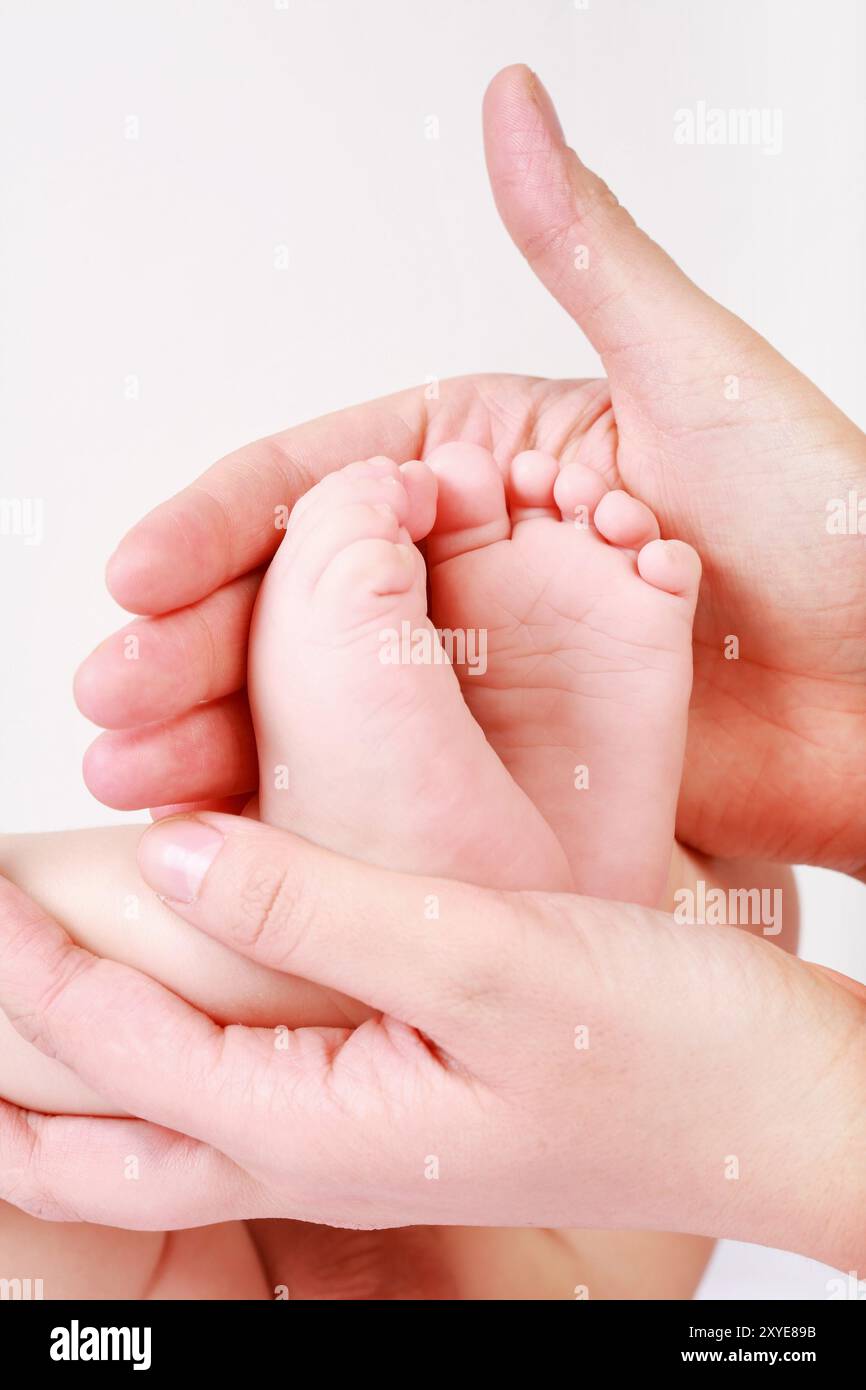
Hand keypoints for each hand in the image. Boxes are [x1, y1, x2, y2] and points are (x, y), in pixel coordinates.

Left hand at [0, 814, 861, 1268]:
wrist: (777, 1105)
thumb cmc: (662, 1045)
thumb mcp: (481, 957)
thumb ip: (315, 906)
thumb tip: (172, 858)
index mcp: (321, 1123)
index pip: (119, 1051)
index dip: (31, 969)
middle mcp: (323, 1148)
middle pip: (114, 1143)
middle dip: (14, 1082)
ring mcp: (361, 1137)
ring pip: (166, 1134)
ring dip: (75, 1088)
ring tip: (12, 1043)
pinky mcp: (400, 1102)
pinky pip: (236, 1103)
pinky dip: (163, 1072)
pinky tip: (171, 1023)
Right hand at [75, 66, 865, 872]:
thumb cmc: (835, 529)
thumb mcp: (697, 379)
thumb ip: (587, 257)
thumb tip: (508, 99)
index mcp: (491, 456)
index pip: (322, 483)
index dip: (218, 523)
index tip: (137, 578)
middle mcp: (472, 559)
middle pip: (297, 599)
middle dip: (191, 646)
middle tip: (113, 697)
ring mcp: (484, 665)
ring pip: (323, 694)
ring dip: (222, 731)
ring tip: (136, 771)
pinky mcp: (507, 759)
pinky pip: (388, 778)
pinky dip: (308, 800)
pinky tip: (235, 822)